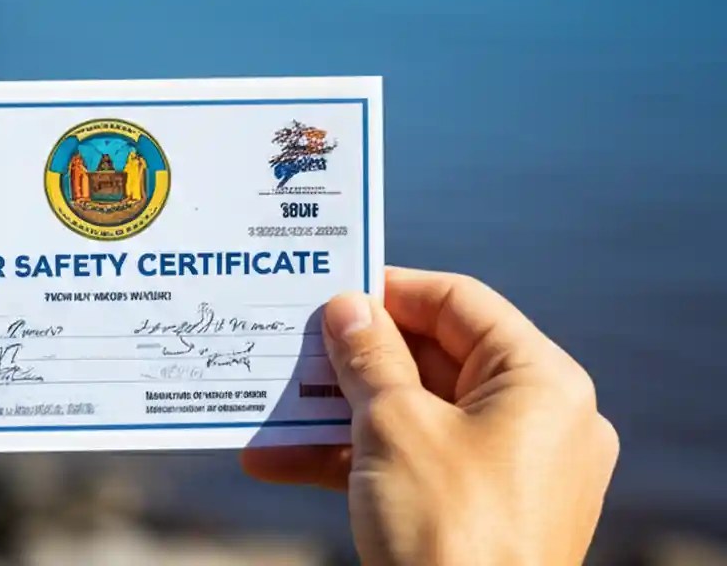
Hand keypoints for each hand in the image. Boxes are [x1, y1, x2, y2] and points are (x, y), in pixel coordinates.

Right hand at [241, 267, 618, 565]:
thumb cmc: (447, 529)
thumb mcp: (393, 426)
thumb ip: (367, 357)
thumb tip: (347, 308)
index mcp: (541, 382)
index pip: (460, 303)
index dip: (390, 290)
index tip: (331, 288)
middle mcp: (538, 420)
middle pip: (434, 358)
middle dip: (355, 356)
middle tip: (295, 342)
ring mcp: (512, 470)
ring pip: (415, 415)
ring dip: (341, 410)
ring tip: (276, 401)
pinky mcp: (482, 511)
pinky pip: (414, 463)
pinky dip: (355, 458)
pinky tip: (280, 460)